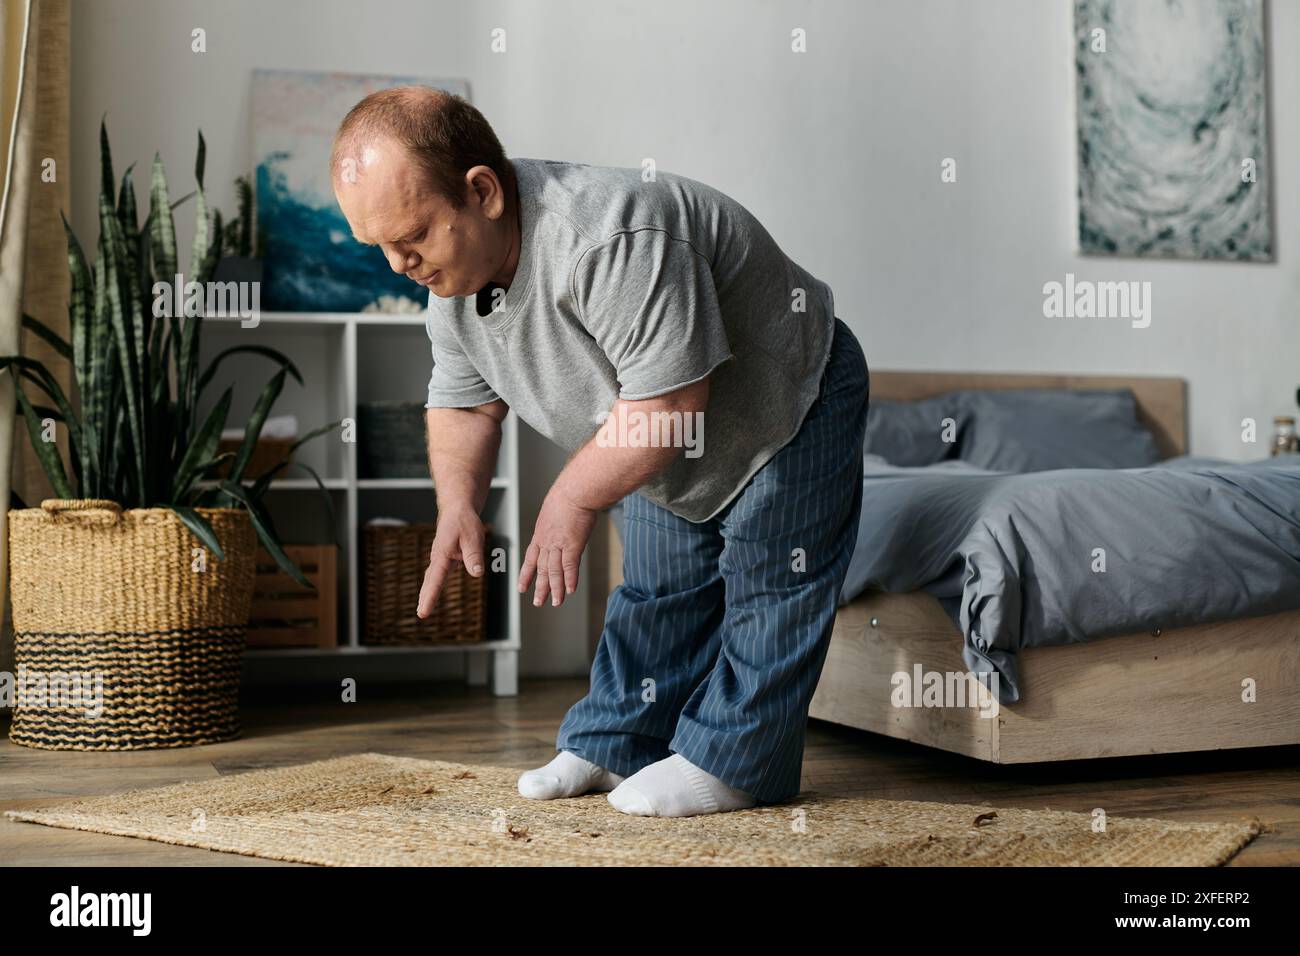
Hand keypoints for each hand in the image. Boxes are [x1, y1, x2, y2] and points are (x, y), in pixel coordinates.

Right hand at [417, 505, 484, 617]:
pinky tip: (429, 593)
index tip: (423, 611)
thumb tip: (476, 573)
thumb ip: (473, 555)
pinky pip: (436, 573)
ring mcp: (439, 557)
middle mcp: (438, 557)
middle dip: (425, 597)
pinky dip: (432, 585)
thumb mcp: (473, 537)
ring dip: (427, 592)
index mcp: (443, 554)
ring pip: (432, 577)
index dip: (430, 596)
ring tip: (422, 608)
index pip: (435, 579)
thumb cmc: (464, 522)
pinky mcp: (443, 557)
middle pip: (430, 580)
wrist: (457, 509)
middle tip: (421, 614)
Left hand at [518, 488, 596, 606]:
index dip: (526, 574)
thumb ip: (554, 522)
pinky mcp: (573, 544)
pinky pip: (570, 565)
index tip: (522, 587)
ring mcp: (559, 544)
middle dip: (540, 587)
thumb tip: (560, 522)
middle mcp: (547, 542)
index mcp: (541, 534)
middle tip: (538, 602)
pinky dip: (569, 579)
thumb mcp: (553, 509)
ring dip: (554, 589)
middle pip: (542, 569)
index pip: (531, 559)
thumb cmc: (567, 495)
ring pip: (554, 571)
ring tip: (555, 602)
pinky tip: (570, 590)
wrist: (574, 491)